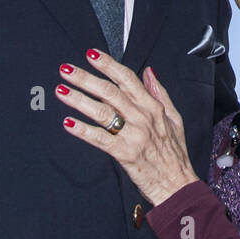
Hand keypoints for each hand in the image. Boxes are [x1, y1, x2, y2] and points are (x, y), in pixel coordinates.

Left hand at [56, 51, 198, 206]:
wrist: (177, 184)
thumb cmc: (175, 153)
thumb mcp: (174, 118)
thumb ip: (160, 93)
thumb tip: (149, 72)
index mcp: (153, 107)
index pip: (127, 78)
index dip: (108, 64)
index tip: (91, 55)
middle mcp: (142, 117)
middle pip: (110, 91)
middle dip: (85, 78)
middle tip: (66, 69)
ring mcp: (134, 135)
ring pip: (102, 112)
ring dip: (79, 100)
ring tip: (62, 91)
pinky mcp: (125, 154)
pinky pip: (100, 139)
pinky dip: (83, 130)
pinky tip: (68, 123)